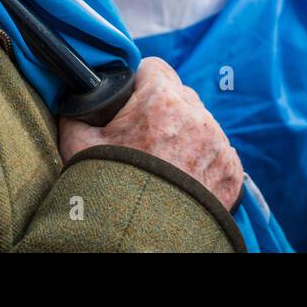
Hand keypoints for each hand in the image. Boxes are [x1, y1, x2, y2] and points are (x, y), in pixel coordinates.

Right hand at [58, 57, 242, 210]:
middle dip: (163, 110)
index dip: (140, 82)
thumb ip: (76, 113)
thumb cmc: (110, 188)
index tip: (132, 100)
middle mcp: (197, 116)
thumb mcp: (78, 145)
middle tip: (144, 137)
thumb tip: (74, 102)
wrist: (140, 238)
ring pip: (201, 124)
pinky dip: (204, 161)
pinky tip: (183, 178)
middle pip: (180, 95)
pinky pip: (219, 153)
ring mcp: (218, 144)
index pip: (155, 68)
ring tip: (164, 163)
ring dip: (186, 135)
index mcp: (161, 100)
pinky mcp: (232, 171)